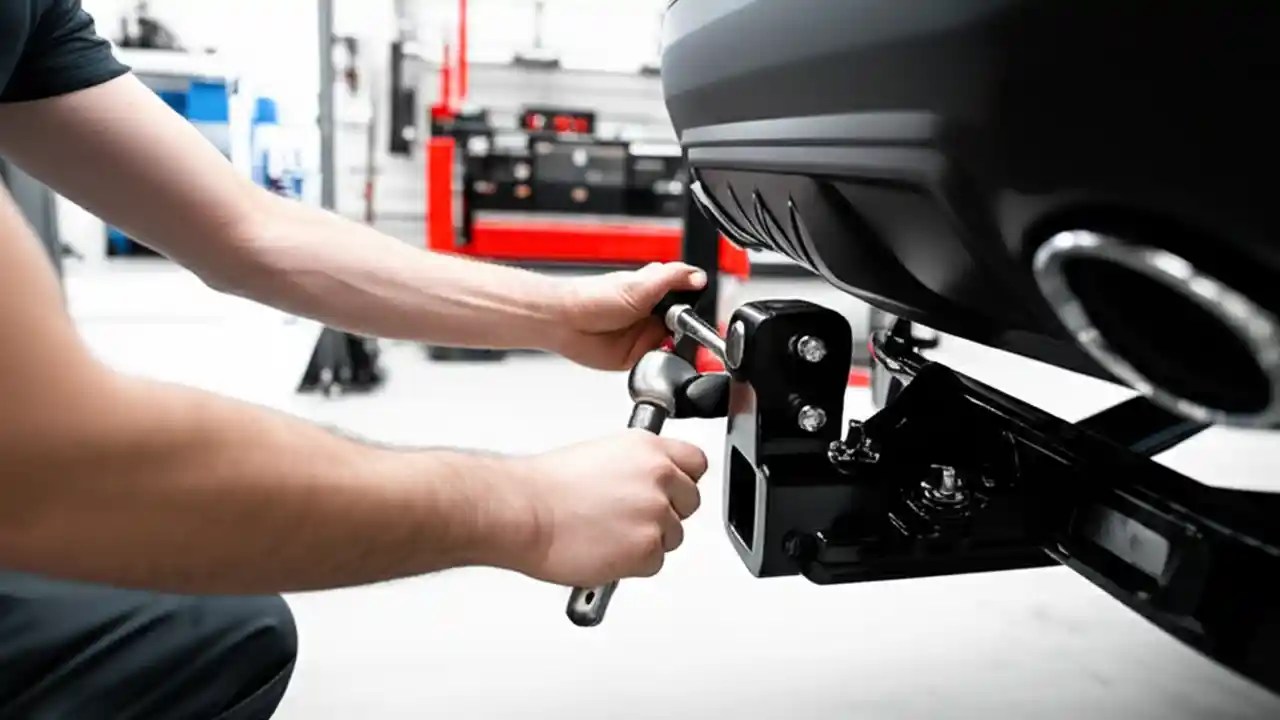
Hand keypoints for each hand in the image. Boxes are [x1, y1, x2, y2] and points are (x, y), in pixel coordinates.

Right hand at [504, 430, 707, 587]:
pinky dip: (633, 564)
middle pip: (689, 502)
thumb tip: (645, 484)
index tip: (671, 490)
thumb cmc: (546, 487)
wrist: (524, 511)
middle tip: (633, 519)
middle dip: (667, 513)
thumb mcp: (601, 455)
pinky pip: (655, 563)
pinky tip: (605, 550)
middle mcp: (658, 476)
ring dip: (647, 540)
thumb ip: (635, 468)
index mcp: (647, 448)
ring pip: (673, 536)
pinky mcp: (647, 548)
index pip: (695, 463)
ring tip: (608, 535)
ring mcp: (656, 513)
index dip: (682, 480)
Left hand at [553, 262, 707, 369]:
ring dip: (674, 347)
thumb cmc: (592, 297)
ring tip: (663, 341)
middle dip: (687, 329)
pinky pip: (658, 362)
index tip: (699, 310)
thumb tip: (699, 277)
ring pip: (674, 345)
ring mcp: (644, 335)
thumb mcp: (640, 284)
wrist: (566, 322)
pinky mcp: (636, 356)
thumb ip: (672, 277)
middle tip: (679, 328)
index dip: (696, 304)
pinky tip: (654, 355)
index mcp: (655, 290)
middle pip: (685, 324)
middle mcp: (652, 313)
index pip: (688, 297)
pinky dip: (660, 362)